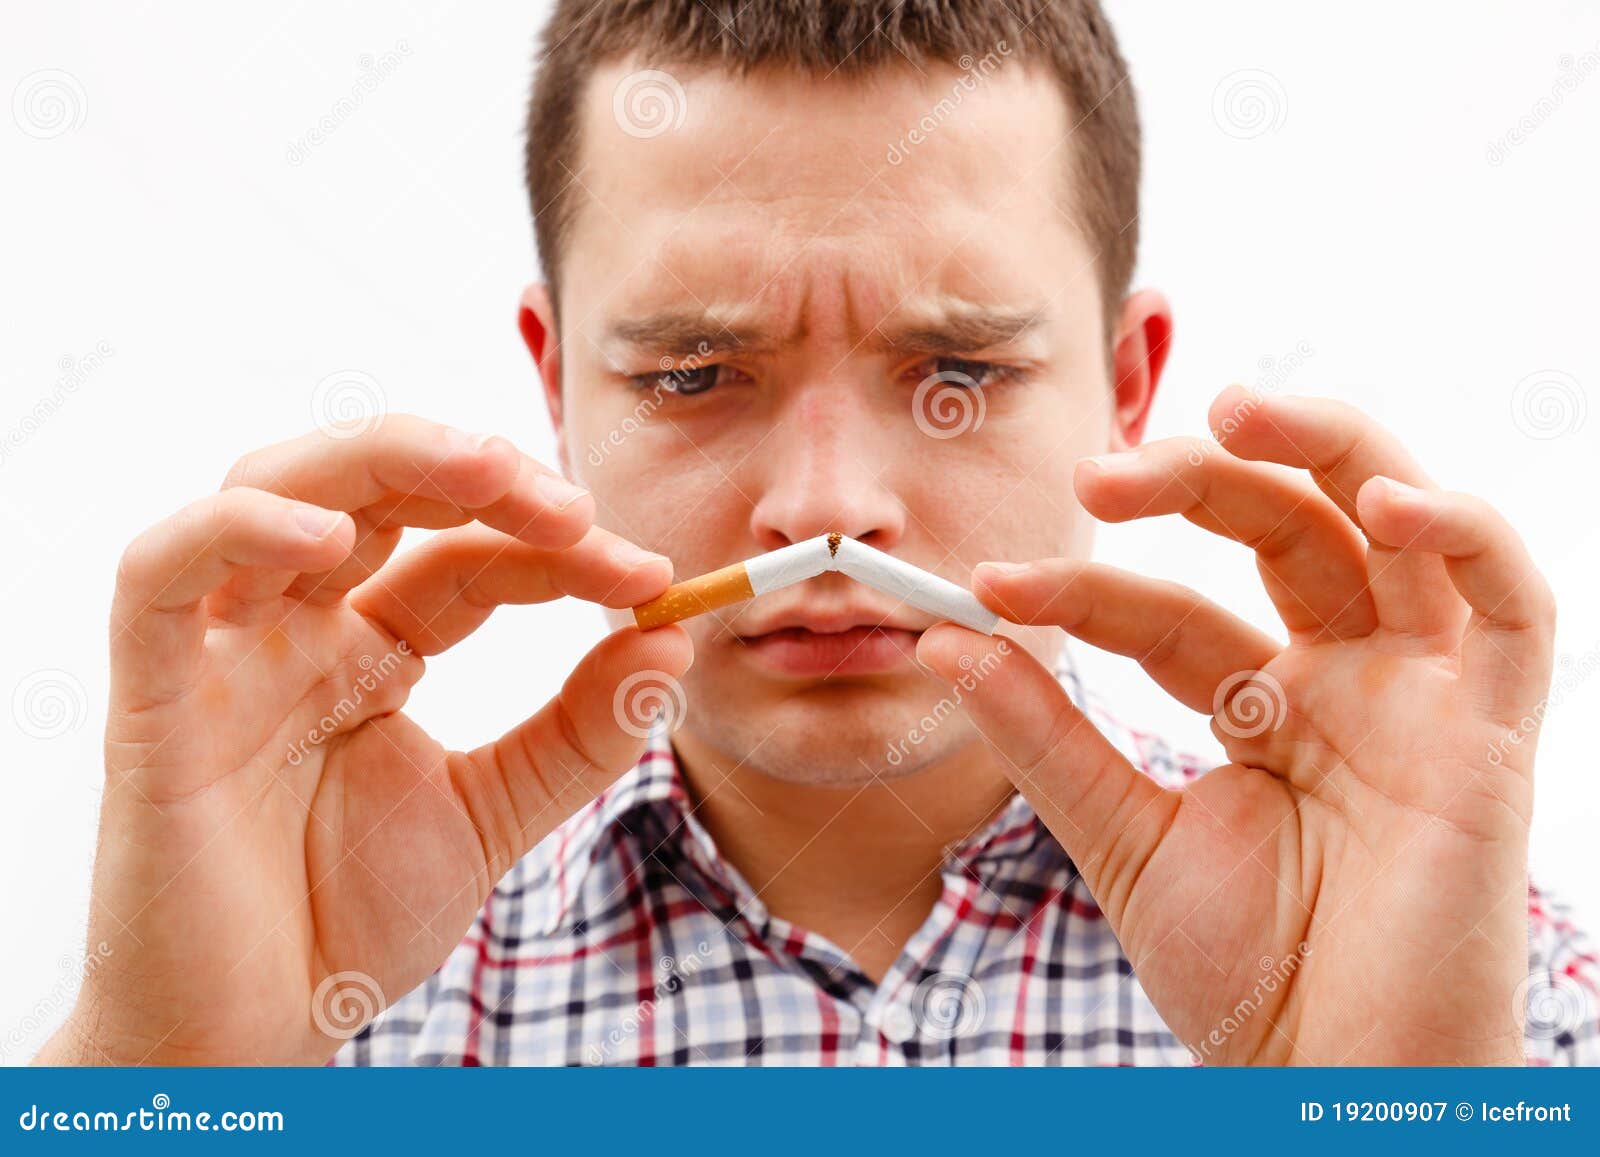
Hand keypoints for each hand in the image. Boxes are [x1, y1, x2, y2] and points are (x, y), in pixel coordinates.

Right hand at [38, 417, 689, 1064]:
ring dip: (382, 459)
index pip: (469, 557)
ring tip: (488, 475)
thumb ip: (576, 733)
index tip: (653, 579)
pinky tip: (330, 539)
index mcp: (372, 650)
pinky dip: (236, 531)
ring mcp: (224, 653)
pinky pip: (161, 577)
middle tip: (577, 507)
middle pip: (374, 488)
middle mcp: (299, 630)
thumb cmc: (350, 921)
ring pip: (272, 489)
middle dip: (479, 473)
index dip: (559, 552)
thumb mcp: (492, 814)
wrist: (256, 1035)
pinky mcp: (154, 699)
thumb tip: (671, 641)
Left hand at [919, 389, 1553, 1064]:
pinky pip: (1510, 604)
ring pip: (1398, 524)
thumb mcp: (1124, 838)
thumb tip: (948, 638)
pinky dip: (1464, 534)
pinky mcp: (1492, 731)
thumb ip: (1048, 736)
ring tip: (1235, 409)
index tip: (985, 585)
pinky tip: (1389, 500)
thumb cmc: (1246, 972)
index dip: (1082, 588)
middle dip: (1196, 481)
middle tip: (1097, 474)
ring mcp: (1421, 695)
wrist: (1327, 1080)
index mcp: (1264, 702)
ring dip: (1327, 447)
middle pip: (1285, 528)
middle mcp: (1345, 680)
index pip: (1166, 610)